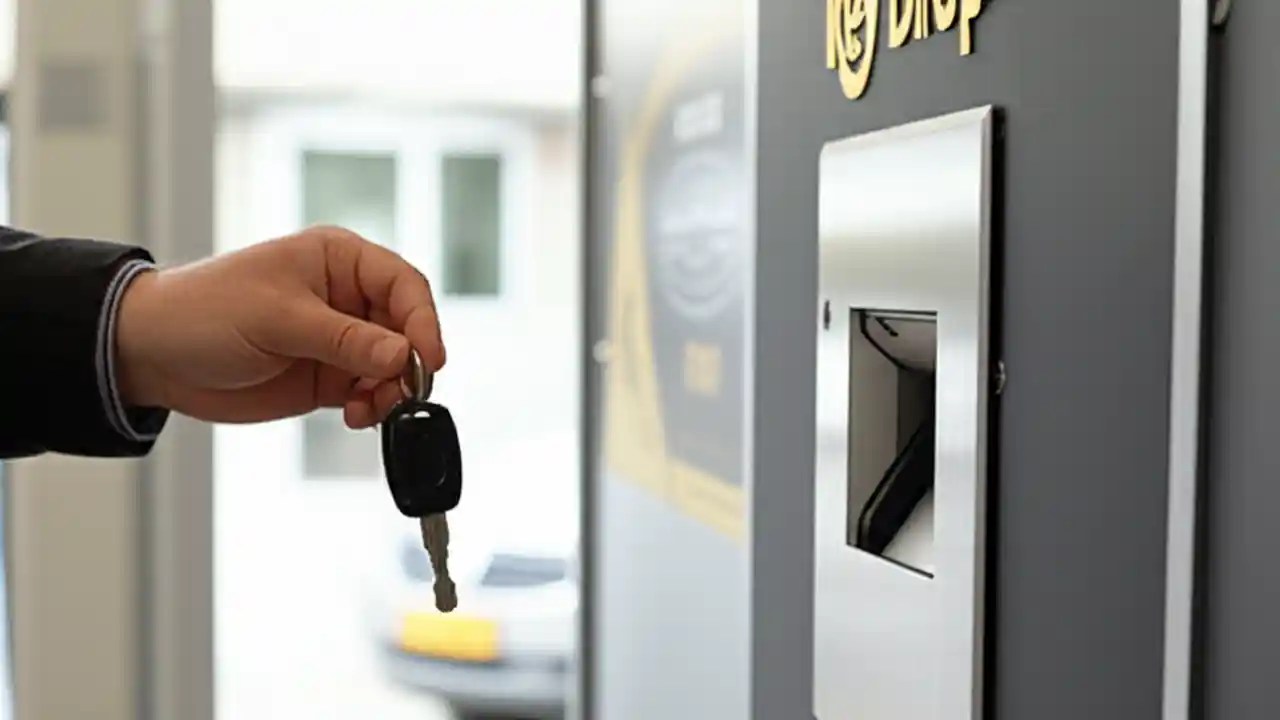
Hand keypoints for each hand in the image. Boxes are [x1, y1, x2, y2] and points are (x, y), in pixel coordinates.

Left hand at [115, 226, 444, 427]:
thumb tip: (402, 355)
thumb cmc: (205, 311)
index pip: (403, 285)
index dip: (423, 321)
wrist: (151, 355)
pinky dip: (373, 407)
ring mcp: (339, 340)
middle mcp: (346, 297)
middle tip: (403, 393)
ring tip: (370, 410)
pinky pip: (370, 393)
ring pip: (392, 367)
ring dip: (392, 391)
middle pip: (406, 329)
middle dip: (408, 363)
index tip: (427, 359)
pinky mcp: (327, 377)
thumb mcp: (278, 319)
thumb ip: (345, 339)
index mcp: (339, 260)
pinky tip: (356, 416)